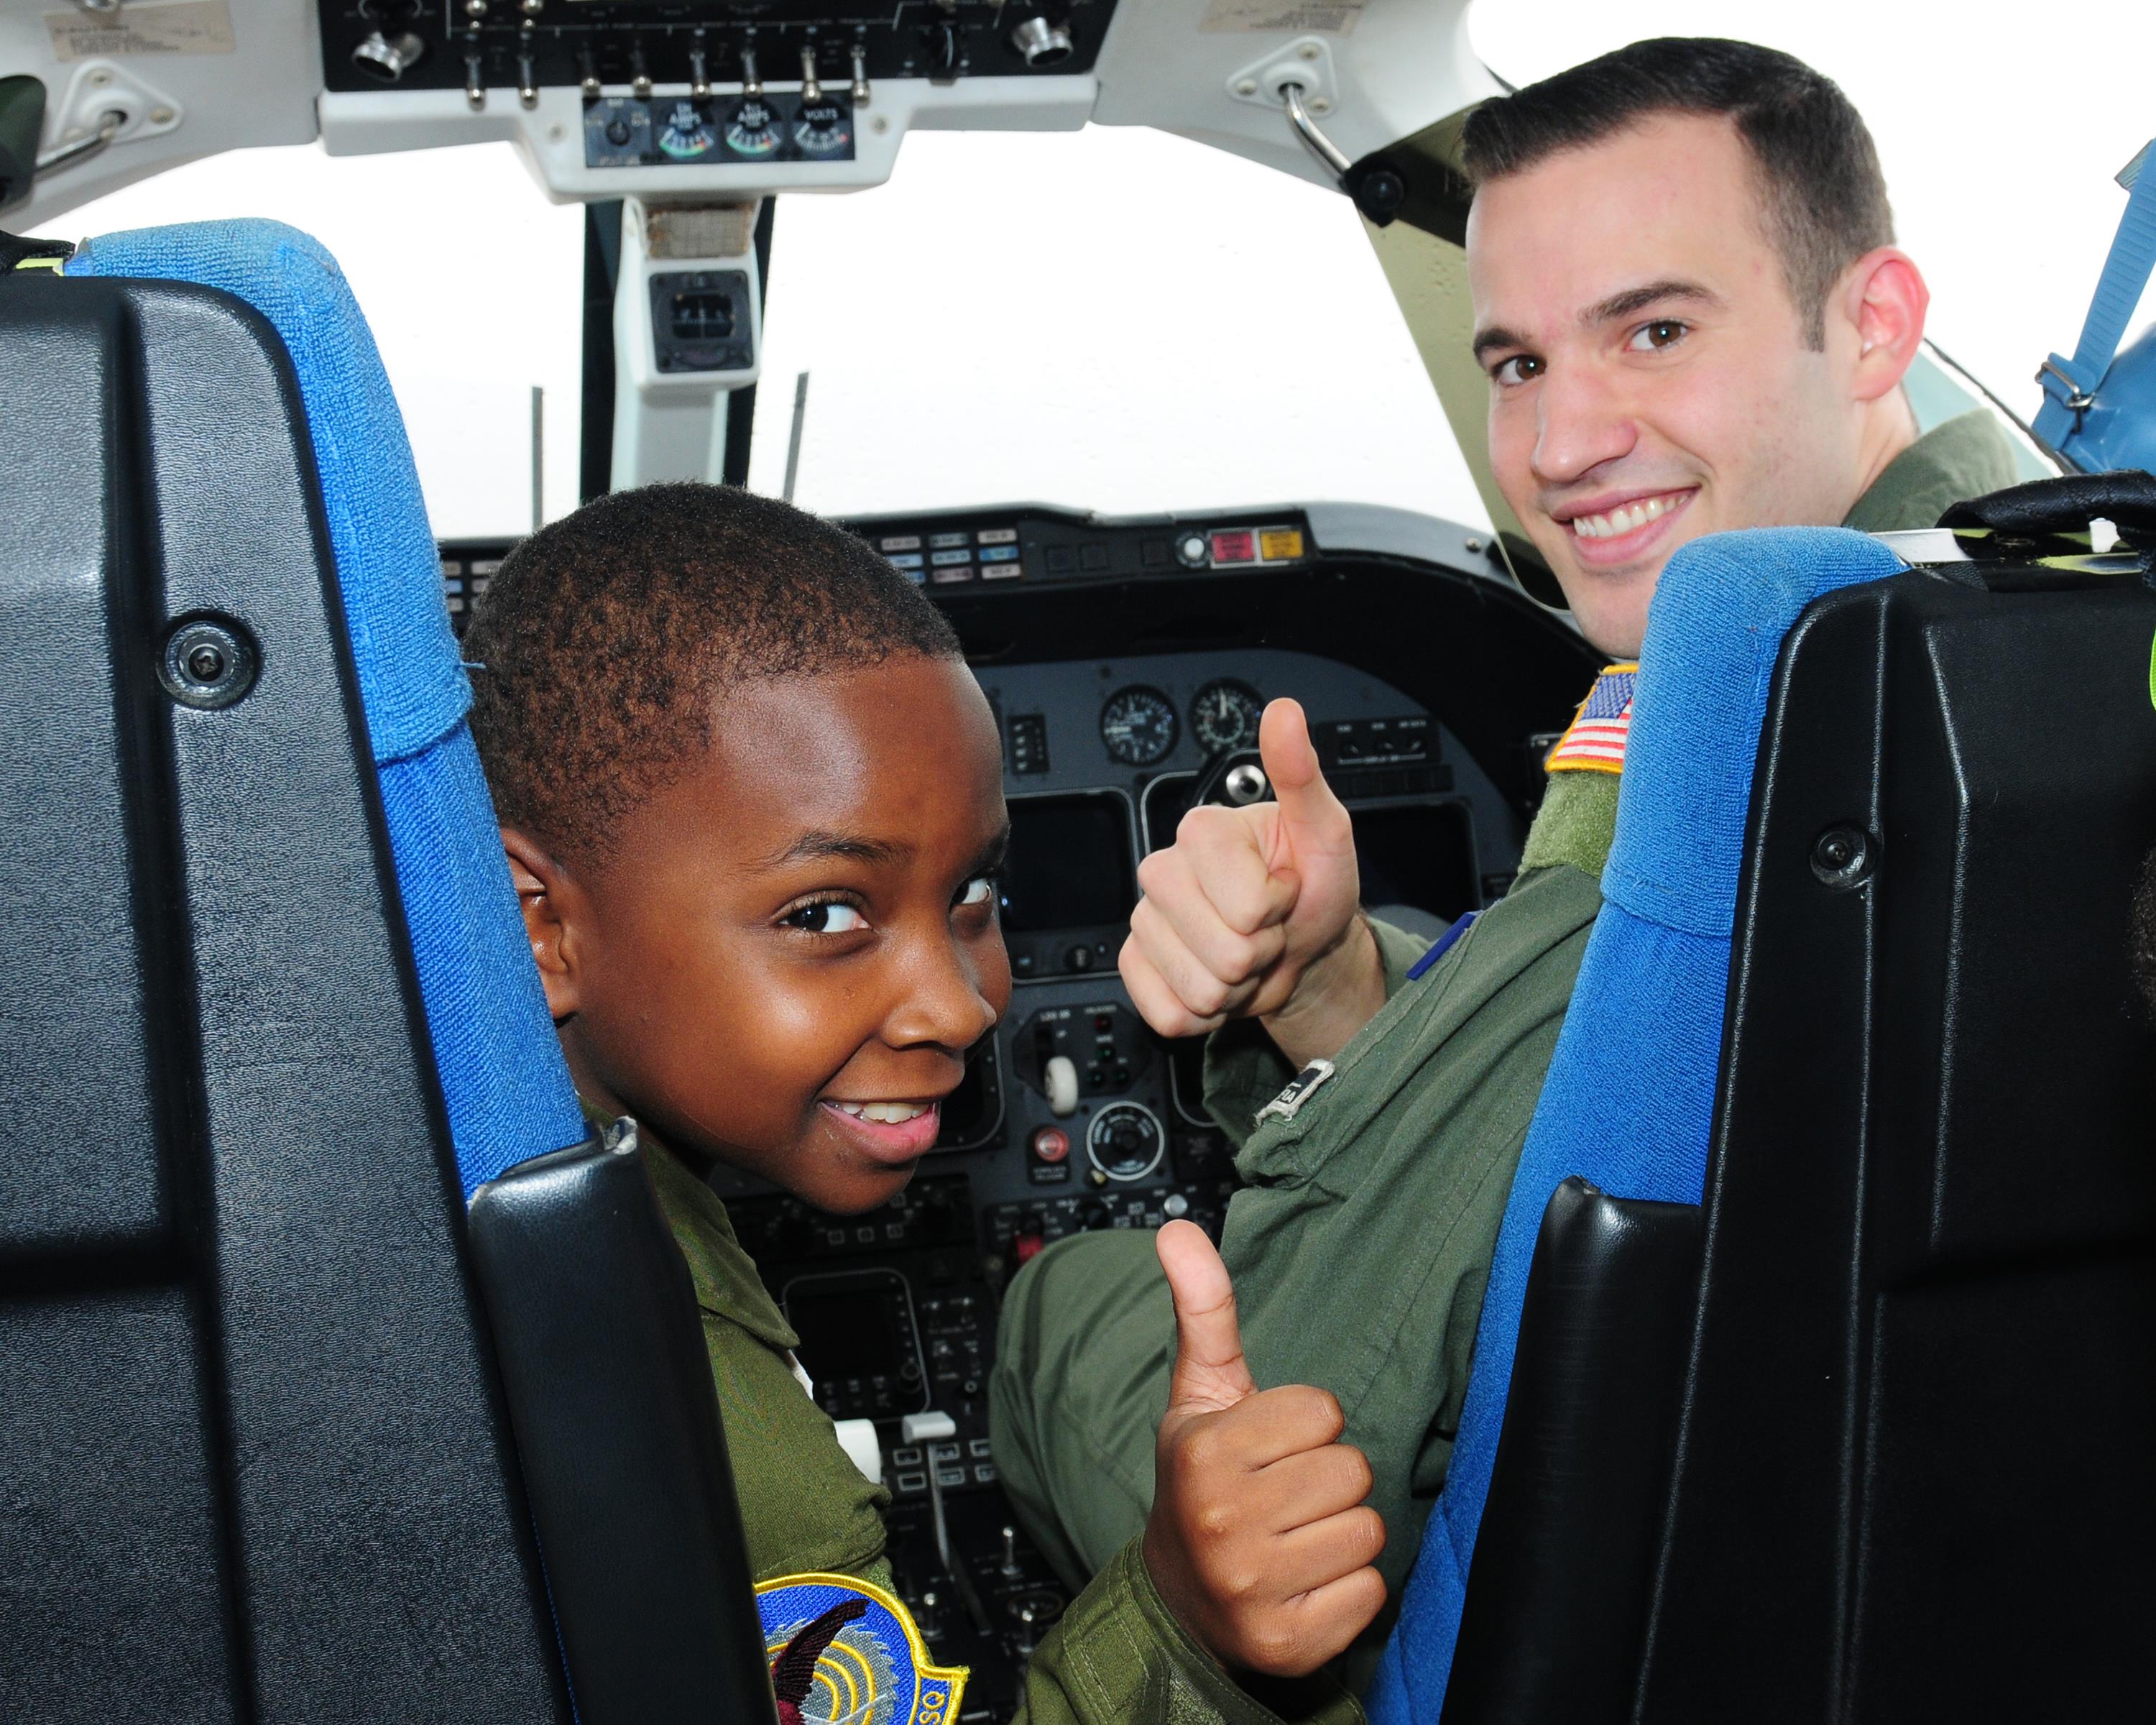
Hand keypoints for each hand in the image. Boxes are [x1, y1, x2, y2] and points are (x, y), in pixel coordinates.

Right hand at [1120, 699, 1385, 1068]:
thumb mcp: (1324, 830)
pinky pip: (1169, 1012)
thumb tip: (1284, 712)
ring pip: (1201, 987)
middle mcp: (1163, 871)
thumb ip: (1300, 773)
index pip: (1247, 905)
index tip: (1284, 889)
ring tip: (1250, 953)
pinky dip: (1206, 1012)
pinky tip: (1219, 980)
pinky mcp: (1135, 967)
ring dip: (1239, 984)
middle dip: (1261, 951)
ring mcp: (1145, 922)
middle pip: (1225, 951)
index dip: (1278, 907)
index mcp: (1203, 831)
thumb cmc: (1314, 886)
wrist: (1303, 947)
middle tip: (1268, 927)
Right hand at [1141, 1221, 1385, 1677]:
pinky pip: (1369, 1593)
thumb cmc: (1202, 1480)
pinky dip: (1347, 1590)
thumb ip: (1204, 1309)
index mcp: (1205, 1455)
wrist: (1179, 1596)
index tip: (1270, 1445)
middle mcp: (1225, 1524)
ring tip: (1295, 1535)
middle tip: (1284, 1494)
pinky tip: (1304, 1581)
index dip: (1305, 1425)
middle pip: (1352, 1471)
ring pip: (1368, 1531)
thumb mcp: (1200, 1393)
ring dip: (1341, 1533)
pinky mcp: (1289, 1643)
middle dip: (1327, 1477)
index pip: (1323, 1412)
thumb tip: (1177, 1229)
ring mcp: (1255, 1589)